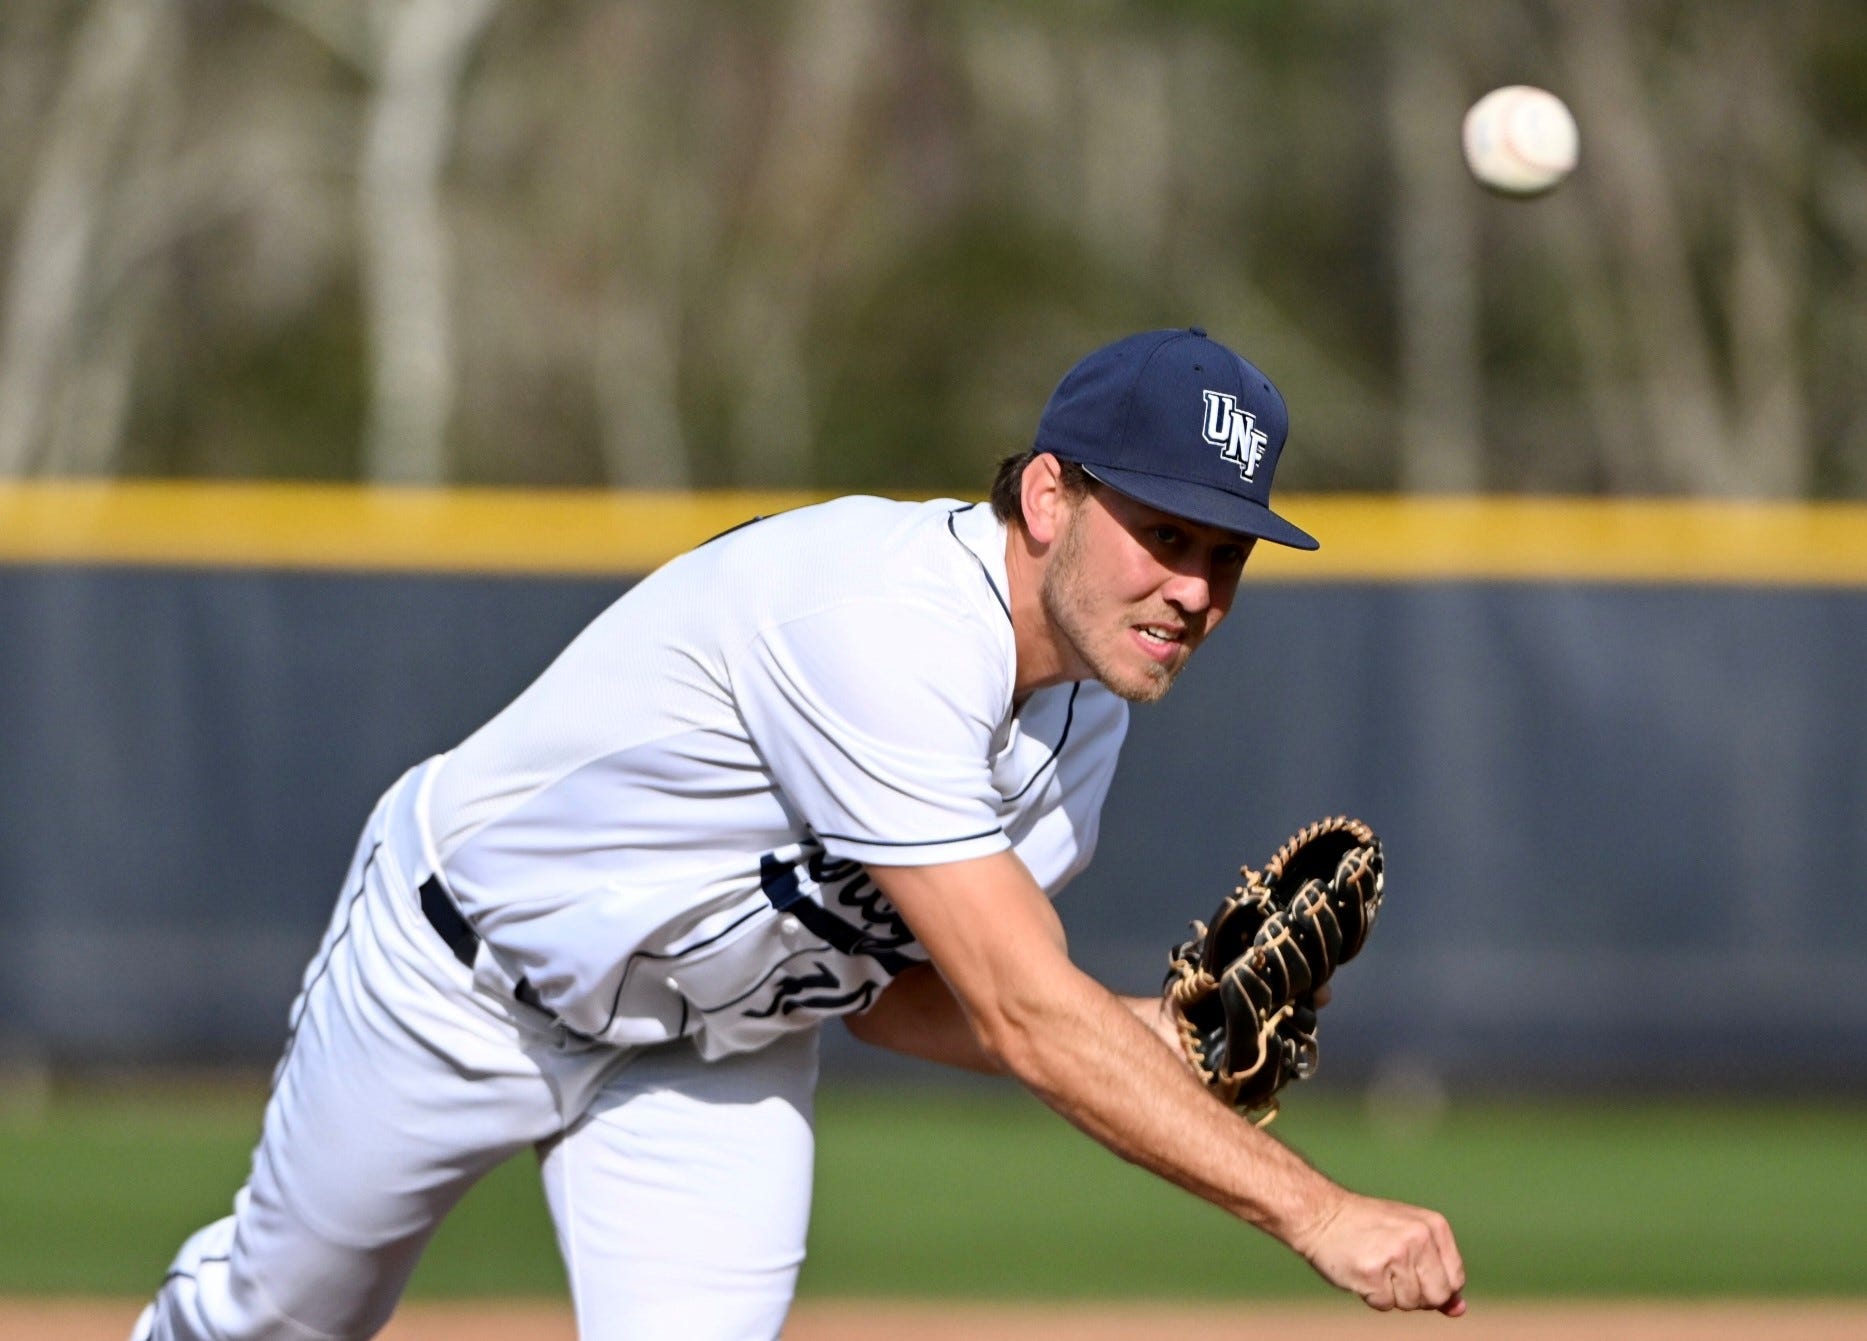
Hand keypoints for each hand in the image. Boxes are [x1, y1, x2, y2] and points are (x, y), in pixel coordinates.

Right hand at [1292, 1190, 1465, 1314]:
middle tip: (1392, 1271)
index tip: (1411, 1270)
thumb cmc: (1368, 1228)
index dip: (1433, 1285)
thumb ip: (1437, 1273)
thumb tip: (1459, 1310)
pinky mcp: (1372, 1271)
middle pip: (1437, 1295)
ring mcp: (1396, 1254)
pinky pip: (1384, 1305)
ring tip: (1375, 1266)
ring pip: (1411, 1304)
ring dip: (1392, 1295)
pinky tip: (1361, 1271)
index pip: (1455, 1279)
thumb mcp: (1409, 1239)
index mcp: (1434, 1226)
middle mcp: (1419, 1237)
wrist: (1320, 1214)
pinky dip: (1372, 1296)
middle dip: (1416, 1295)